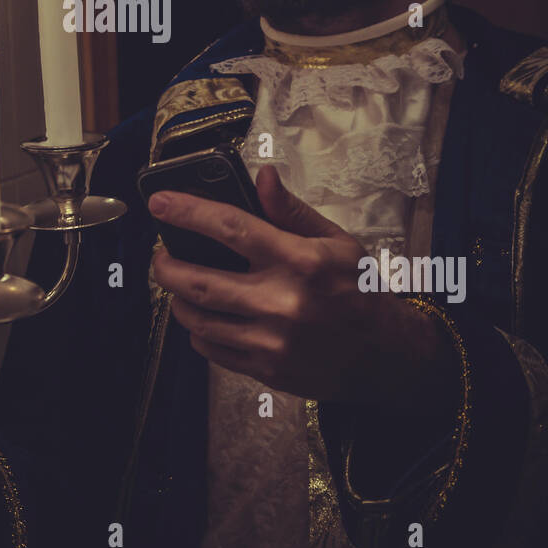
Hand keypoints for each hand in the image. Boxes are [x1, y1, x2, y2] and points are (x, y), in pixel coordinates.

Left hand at [149, 165, 458, 415]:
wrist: (387, 355)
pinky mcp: (266, 371)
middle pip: (198, 281)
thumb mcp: (336, 241)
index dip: (188, 212)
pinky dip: (199, 331)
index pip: (230, 228)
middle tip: (161, 253)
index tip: (160, 203)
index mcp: (300, 261)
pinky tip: (206, 316)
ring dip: (178, 298)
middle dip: (166, 265)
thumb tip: (261, 176)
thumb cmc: (361, 292)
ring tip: (180, 283)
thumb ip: (291, 211)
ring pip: (198, 320)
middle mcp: (281, 302)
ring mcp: (271, 341)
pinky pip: (212, 350)